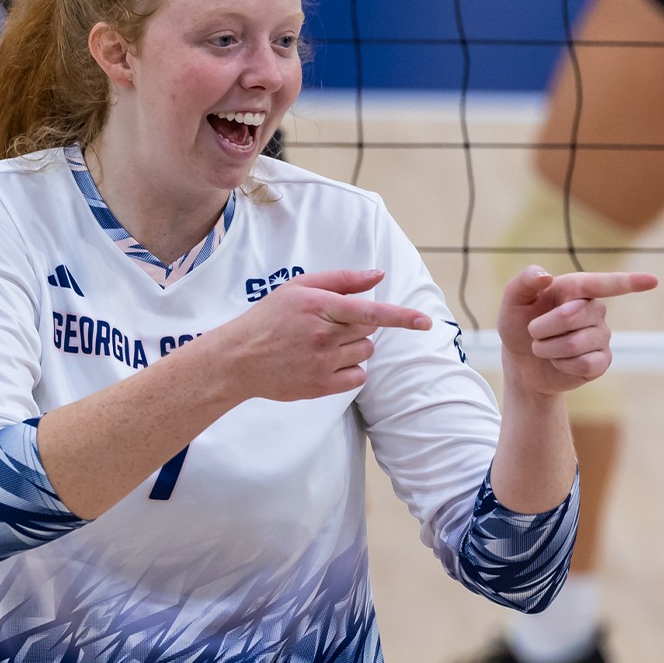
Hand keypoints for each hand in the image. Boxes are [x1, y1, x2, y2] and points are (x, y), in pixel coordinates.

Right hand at [206, 268, 431, 401]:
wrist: (238, 359)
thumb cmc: (268, 319)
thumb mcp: (299, 288)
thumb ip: (341, 280)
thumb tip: (378, 276)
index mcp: (319, 307)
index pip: (369, 311)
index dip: (400, 316)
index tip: (424, 322)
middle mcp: (324, 336)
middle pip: (368, 330)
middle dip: (357, 325)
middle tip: (329, 325)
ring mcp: (323, 363)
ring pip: (365, 352)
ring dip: (354, 347)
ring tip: (323, 344)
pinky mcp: (321, 386)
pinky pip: (357, 377)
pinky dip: (350, 369)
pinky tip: (326, 363)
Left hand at [498, 265, 657, 395]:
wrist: (522, 363)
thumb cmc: (519, 325)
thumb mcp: (512, 302)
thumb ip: (524, 282)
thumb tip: (545, 276)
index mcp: (576, 288)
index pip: (604, 284)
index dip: (629, 282)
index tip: (652, 281)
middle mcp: (595, 309)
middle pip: (571, 316)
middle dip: (542, 328)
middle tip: (533, 332)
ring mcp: (601, 335)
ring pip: (576, 343)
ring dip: (548, 349)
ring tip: (543, 348)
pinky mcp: (602, 361)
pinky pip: (585, 363)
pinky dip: (562, 365)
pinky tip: (558, 363)